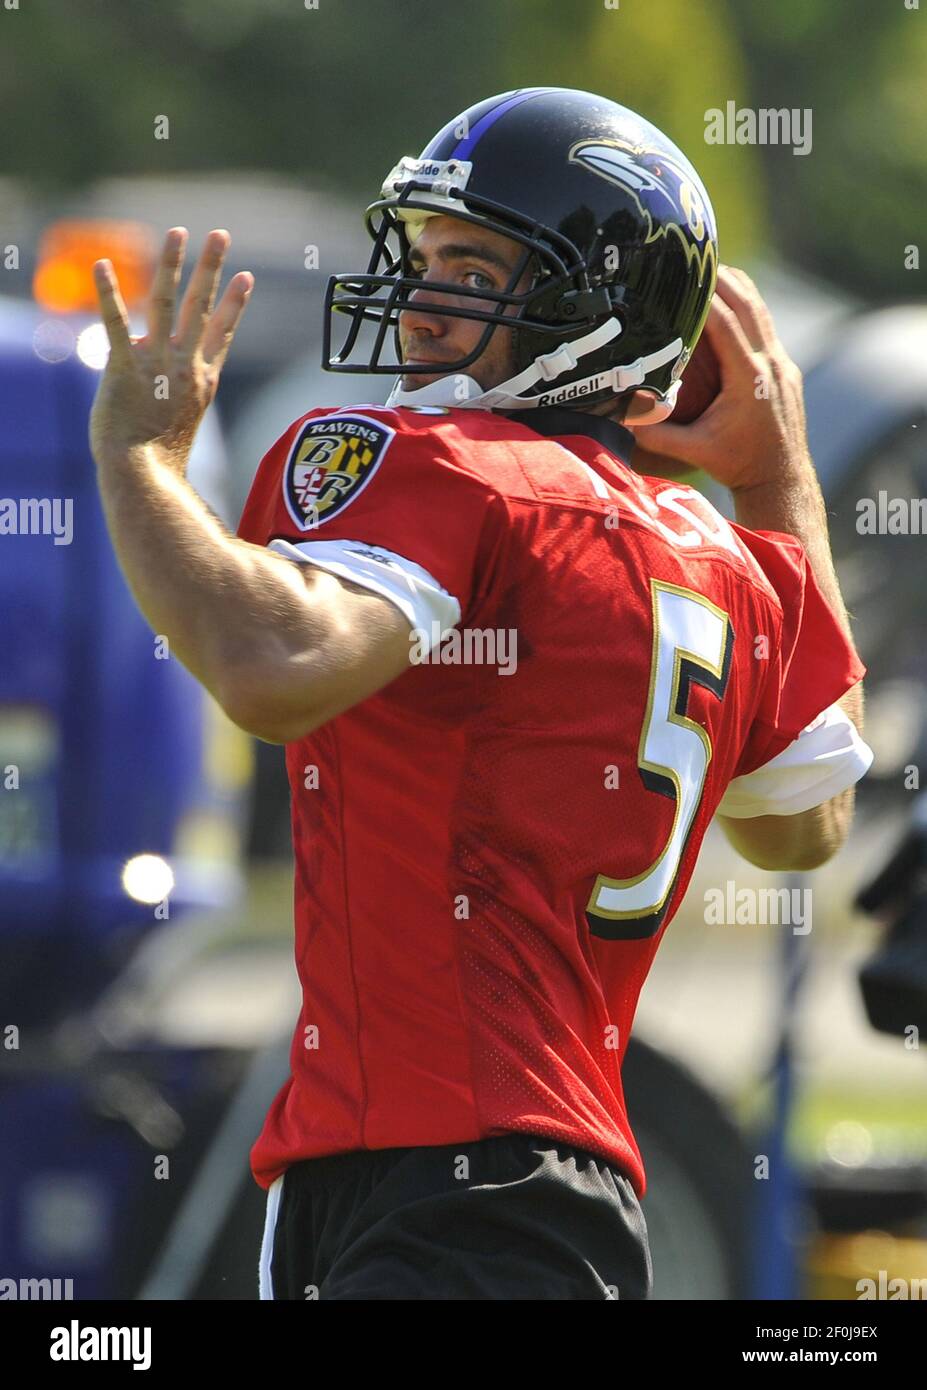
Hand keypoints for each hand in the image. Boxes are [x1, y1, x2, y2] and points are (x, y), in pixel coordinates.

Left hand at [89, 227, 252, 473]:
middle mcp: (185, 367)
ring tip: (178, 232)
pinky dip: (109, 293)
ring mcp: (156, 365)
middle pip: (202, 307)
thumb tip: (145, 360)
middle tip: (221, 234)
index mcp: (203, 381)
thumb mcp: (179, 424)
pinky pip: (115, 324)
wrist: (145, 476)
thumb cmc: (161, 462)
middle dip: (212, 268)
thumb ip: (170, 389)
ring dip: (173, 264)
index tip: (247, 277)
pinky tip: (102, 264)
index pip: (222, 332)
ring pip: (167, 304)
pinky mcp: (124, 369)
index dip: (235, 303)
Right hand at [627, 265, 812, 492]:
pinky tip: (725, 302)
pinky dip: (745, 307)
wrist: (781, 477)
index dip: (705, 298)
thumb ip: (657, 433)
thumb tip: (619, 417)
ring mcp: (782, 364)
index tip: (683, 276)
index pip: (727, 324)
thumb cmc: (737, 464)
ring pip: (760, 309)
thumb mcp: (694, 451)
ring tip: (707, 269)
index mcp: (749, 379)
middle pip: (748, 304)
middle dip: (721, 278)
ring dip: (735, 287)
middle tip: (692, 258)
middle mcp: (771, 364)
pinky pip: (764, 325)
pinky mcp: (784, 367)